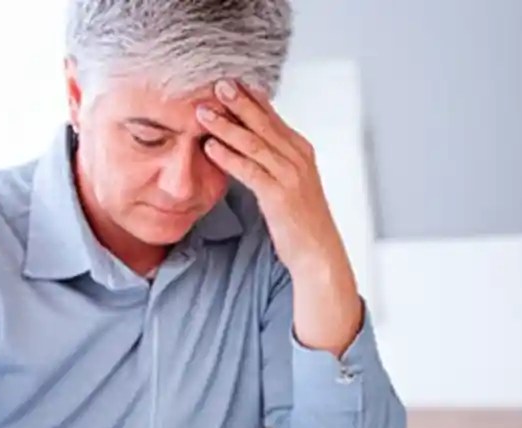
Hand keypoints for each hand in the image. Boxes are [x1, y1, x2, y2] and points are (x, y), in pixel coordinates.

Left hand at [197, 79, 361, 353]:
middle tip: (216, 83)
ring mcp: (290, 176)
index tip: (228, 80)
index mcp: (300, 150)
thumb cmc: (301, 220)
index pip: (272, 116)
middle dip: (238, 101)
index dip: (250, 97)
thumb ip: (274, 158)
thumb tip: (249, 139)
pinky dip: (228, 157)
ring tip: (202, 111)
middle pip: (263, 122)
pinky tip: (210, 147)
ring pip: (254, 143)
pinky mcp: (279, 196)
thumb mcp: (291, 181)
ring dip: (226, 125)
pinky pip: (250, 170)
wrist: (319, 253)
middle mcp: (298, 158)